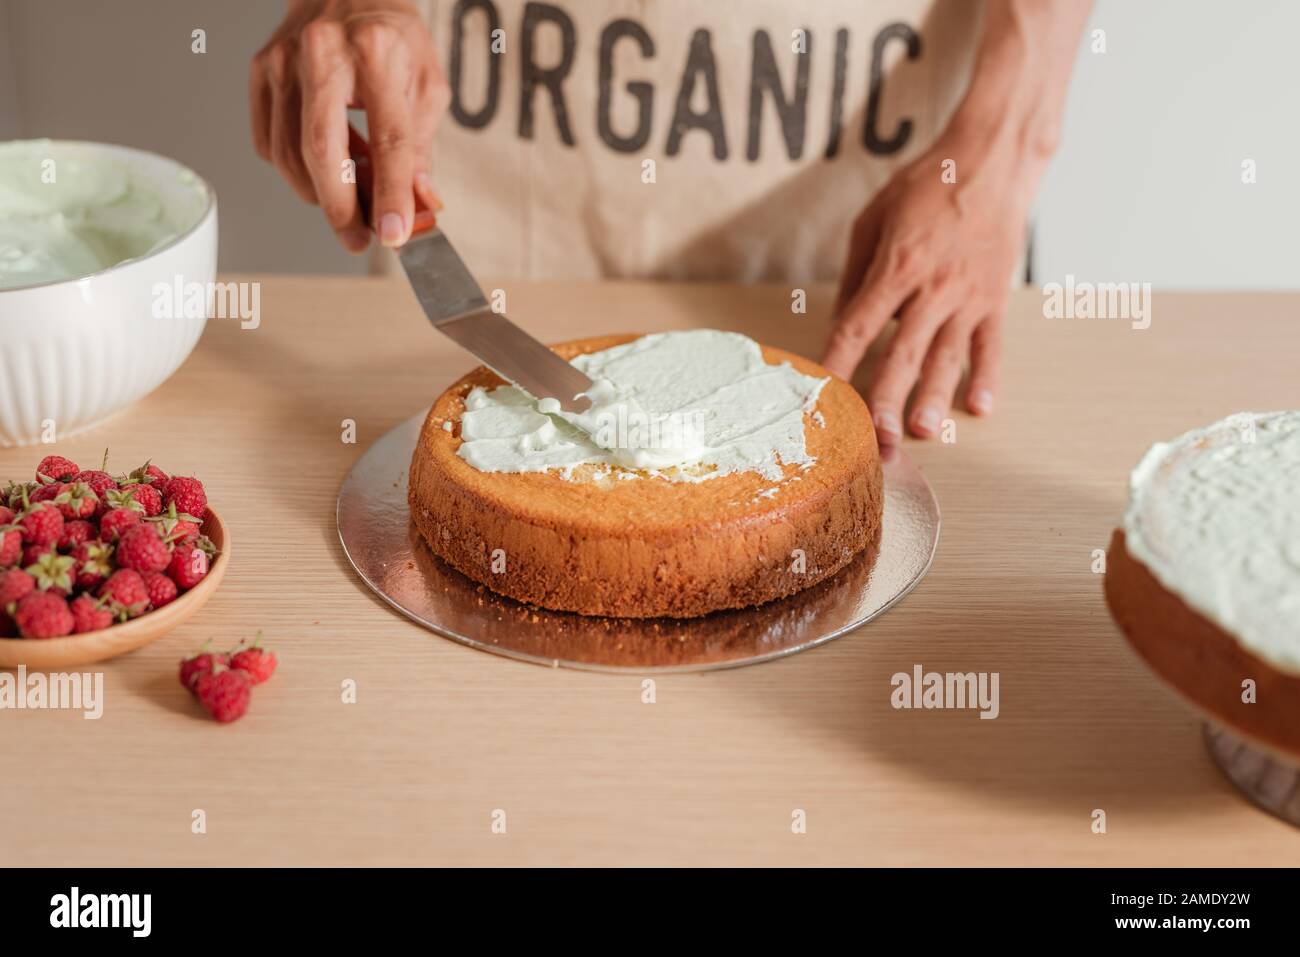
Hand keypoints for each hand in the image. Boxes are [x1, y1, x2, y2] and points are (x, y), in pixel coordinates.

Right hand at [250, 0, 447, 251]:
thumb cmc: (392, 38)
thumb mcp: (426, 85)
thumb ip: (420, 147)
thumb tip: (415, 205)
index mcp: (376, 51)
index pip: (387, 137)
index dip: (392, 192)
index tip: (395, 232)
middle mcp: (322, 51)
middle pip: (321, 149)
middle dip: (339, 207)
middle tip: (357, 238)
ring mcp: (283, 61)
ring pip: (290, 153)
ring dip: (320, 193)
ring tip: (349, 200)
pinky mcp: (260, 70)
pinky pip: (270, 143)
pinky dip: (296, 170)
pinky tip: (324, 167)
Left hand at [822, 132, 1032, 443]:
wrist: (991, 162)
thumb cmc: (924, 187)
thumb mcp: (873, 221)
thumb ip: (855, 276)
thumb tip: (840, 324)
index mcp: (896, 268)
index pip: (857, 329)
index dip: (836, 365)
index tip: (821, 397)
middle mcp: (932, 289)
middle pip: (903, 355)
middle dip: (886, 401)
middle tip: (875, 440)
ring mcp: (968, 297)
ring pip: (947, 358)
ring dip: (934, 399)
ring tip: (920, 431)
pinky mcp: (995, 299)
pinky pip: (991, 345)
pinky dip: (987, 377)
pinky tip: (981, 408)